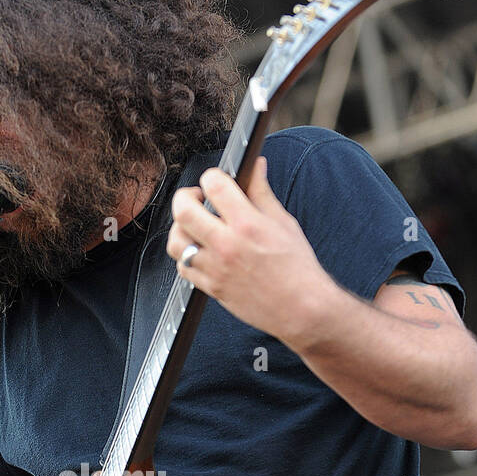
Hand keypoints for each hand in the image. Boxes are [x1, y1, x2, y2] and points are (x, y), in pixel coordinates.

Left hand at [166, 158, 331, 348]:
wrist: (301, 308)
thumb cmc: (297, 268)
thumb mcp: (283, 222)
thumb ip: (262, 192)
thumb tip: (256, 167)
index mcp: (247, 223)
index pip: (214, 185)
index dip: (212, 176)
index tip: (216, 181)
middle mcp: (227, 245)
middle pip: (183, 211)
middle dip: (185, 197)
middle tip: (196, 199)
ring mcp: (215, 268)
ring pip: (176, 241)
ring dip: (180, 228)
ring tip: (195, 226)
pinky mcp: (211, 288)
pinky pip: (183, 268)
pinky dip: (186, 256)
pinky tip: (200, 251)